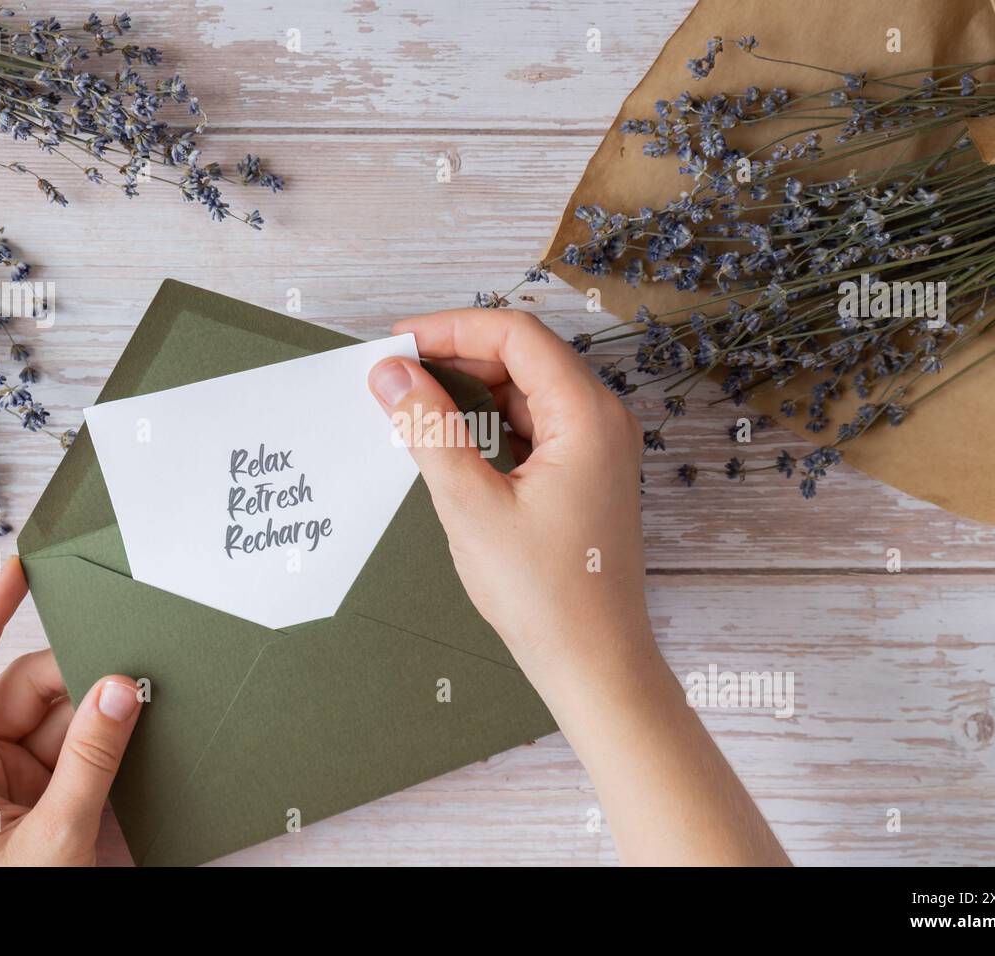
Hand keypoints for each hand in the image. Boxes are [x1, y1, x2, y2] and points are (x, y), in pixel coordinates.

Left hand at [0, 557, 142, 864]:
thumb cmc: (14, 911)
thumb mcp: (55, 837)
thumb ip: (91, 759)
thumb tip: (117, 686)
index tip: (18, 572)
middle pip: (28, 688)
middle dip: (78, 677)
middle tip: (131, 674)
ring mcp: (21, 781)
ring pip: (67, 713)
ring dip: (105, 710)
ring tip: (146, 708)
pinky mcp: (59, 796)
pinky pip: (89, 744)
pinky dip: (117, 735)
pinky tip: (146, 732)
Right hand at [368, 308, 788, 865]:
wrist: (595, 663)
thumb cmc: (544, 594)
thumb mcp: (470, 505)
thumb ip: (429, 429)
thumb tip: (391, 374)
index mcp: (586, 416)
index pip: (516, 335)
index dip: (452, 328)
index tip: (397, 342)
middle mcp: (603, 421)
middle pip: (525, 357)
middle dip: (458, 356)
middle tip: (396, 375)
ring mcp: (599, 449)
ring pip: (528, 391)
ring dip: (472, 391)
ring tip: (414, 406)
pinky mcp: (587, 476)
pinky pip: (536, 427)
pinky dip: (492, 423)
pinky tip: (452, 441)